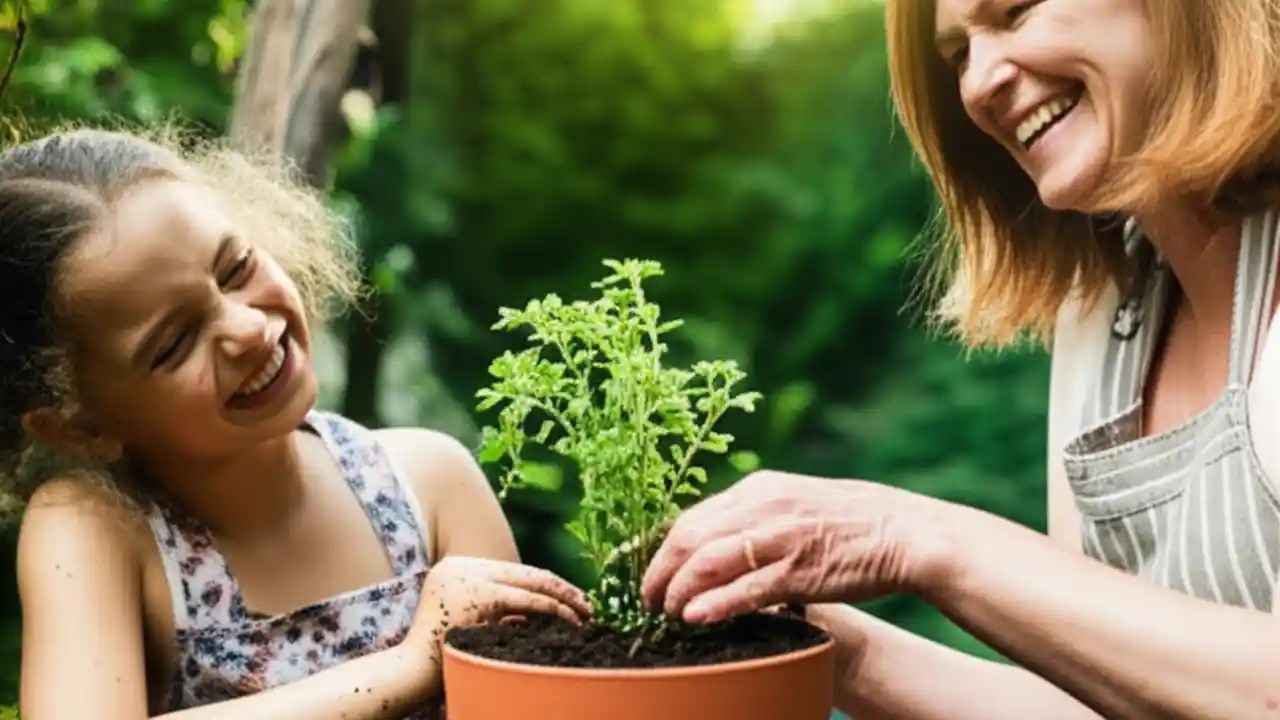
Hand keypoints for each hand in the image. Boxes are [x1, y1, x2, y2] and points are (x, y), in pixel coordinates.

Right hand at [407, 555, 591, 653]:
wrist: (410, 672)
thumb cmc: (438, 657)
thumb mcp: (469, 623)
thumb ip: (495, 610)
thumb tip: (534, 612)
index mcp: (457, 568)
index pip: (512, 572)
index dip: (545, 584)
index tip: (569, 598)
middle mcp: (463, 566)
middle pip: (525, 572)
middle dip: (561, 589)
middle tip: (587, 604)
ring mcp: (471, 577)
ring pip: (532, 582)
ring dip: (563, 598)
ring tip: (586, 613)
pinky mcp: (482, 596)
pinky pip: (529, 600)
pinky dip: (554, 609)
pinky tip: (571, 620)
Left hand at [641, 470, 949, 623]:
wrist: (905, 531)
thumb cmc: (852, 522)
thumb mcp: (795, 502)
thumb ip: (755, 517)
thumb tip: (716, 541)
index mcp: (759, 488)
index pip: (691, 516)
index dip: (658, 546)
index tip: (640, 567)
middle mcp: (763, 506)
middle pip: (687, 536)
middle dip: (658, 570)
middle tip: (646, 598)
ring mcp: (780, 538)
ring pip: (706, 561)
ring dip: (677, 590)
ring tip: (665, 612)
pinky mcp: (799, 571)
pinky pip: (745, 589)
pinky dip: (713, 603)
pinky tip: (695, 617)